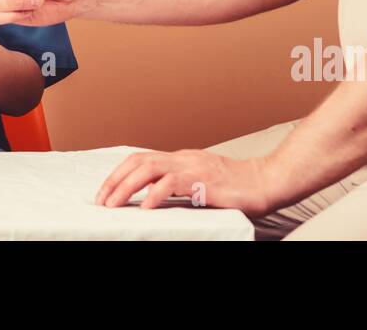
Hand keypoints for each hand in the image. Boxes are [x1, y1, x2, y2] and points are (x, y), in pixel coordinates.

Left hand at [94, 148, 272, 216]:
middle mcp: (183, 158)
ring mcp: (193, 167)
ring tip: (113, 205)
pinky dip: (154, 194)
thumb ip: (180, 184)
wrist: (265, 182)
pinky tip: (144, 207)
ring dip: (126, 186)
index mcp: (181, 158)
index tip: (105, 192)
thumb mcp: (202, 181)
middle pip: (139, 161)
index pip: (142, 159)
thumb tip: (154, 196)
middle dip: (115, 180)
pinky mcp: (203, 181)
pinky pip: (172, 183)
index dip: (120, 174)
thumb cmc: (237, 186)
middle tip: (101, 200)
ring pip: (149, 168)